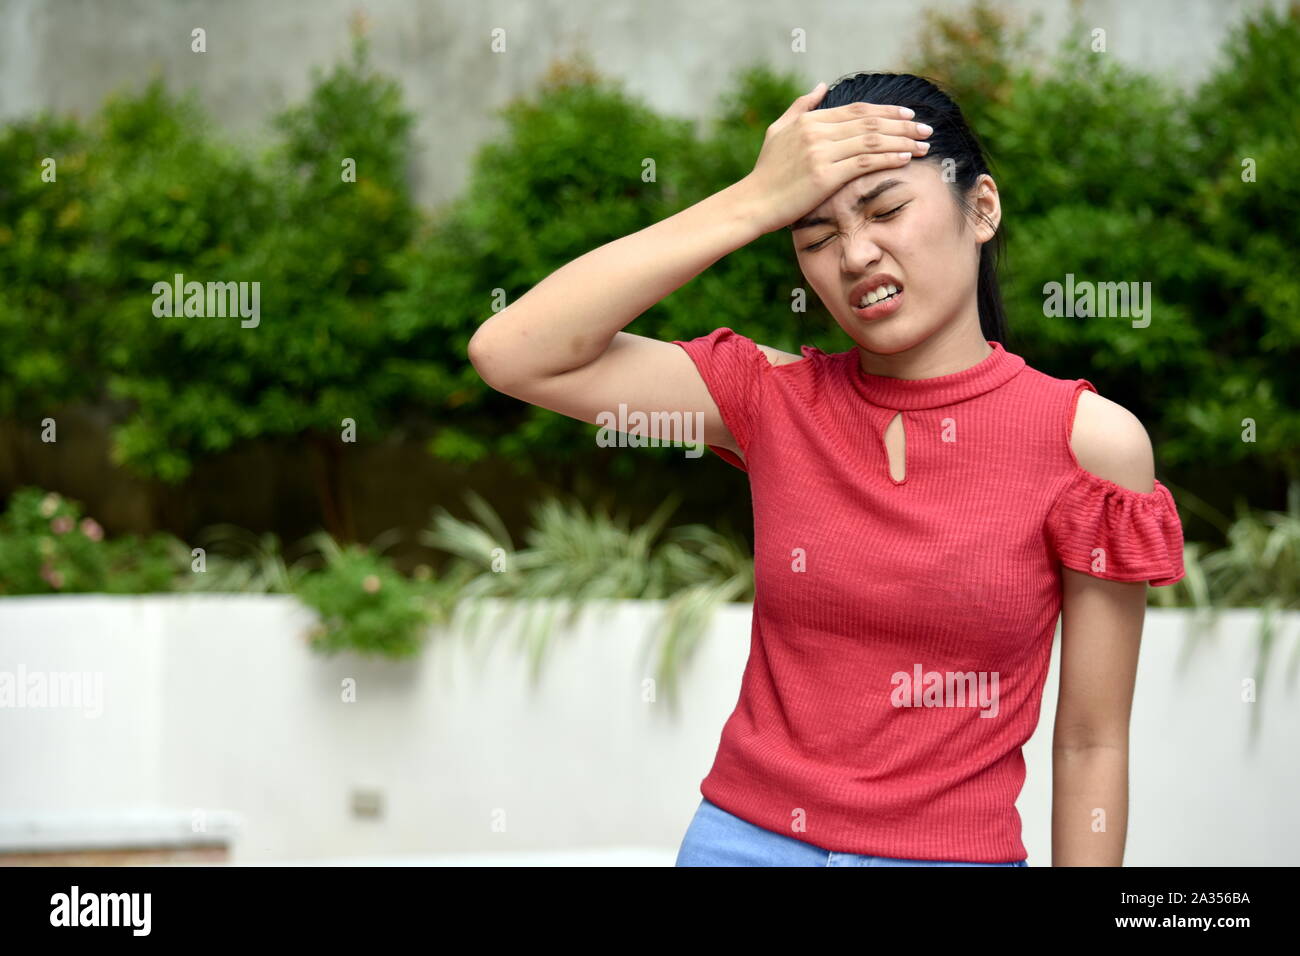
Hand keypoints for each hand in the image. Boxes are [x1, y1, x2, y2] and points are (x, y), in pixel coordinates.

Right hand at [737, 82, 931, 235]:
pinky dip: (888, 158)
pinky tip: (905, 158)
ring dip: (902, 142)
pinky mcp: (824, 176)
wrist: (753, 203)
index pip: (858, 110)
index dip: (887, 111)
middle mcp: (816, 132)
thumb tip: (822, 86)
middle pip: (870, 123)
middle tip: (925, 129)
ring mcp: (820, 153)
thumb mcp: (778, 131)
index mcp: (809, 120)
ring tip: (922, 145)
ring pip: (872, 141)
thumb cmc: (766, 173)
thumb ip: (801, 107)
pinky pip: (864, 163)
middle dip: (903, 125)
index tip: (909, 116)